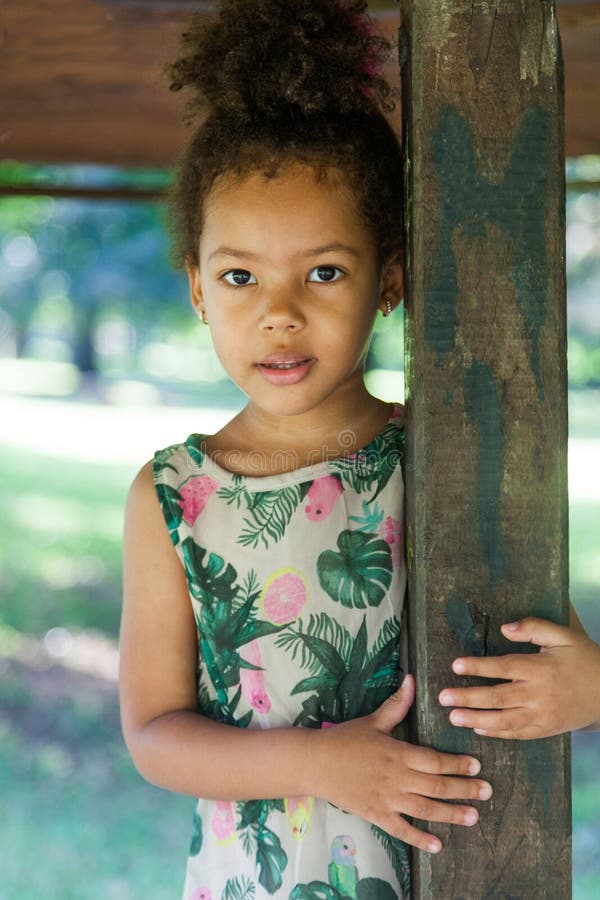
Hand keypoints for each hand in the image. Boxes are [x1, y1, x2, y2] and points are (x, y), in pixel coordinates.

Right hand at [313, 674, 492, 853]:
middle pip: (437, 786)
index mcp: (398, 752)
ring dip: (451, 814)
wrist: (315, 762)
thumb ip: (397, 704)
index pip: (435, 760)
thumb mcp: (373, 720)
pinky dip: (420, 839)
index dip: (458, 763)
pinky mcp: (376, 815)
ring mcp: (387, 799)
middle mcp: (396, 777)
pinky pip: (402, 830)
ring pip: (425, 809)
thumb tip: (411, 680)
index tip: (477, 765)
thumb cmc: (345, 740)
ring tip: (474, 817)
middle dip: (465, 789)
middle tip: (487, 791)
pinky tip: (438, 845)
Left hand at [439, 617, 599, 738]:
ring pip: (504, 720)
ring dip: (476, 719)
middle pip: (498, 697)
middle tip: (443, 698)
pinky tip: (478, 728)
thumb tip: (504, 628)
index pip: (503, 667)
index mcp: (540, 668)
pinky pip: (518, 733)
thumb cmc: (583, 659)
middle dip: (468, 698)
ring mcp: (542, 715)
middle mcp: (539, 694)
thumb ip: (534, 628)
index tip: (456, 665)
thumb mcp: (564, 636)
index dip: (478, 667)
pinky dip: (497, 733)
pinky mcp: (545, 729)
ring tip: (453, 717)